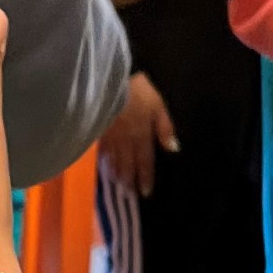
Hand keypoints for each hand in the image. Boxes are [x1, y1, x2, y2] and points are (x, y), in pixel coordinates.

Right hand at [98, 71, 177, 195]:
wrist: (113, 78)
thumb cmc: (139, 90)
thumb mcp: (159, 105)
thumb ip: (165, 128)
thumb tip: (173, 148)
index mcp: (143, 135)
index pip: (145, 161)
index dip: (145, 177)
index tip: (145, 192)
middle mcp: (126, 140)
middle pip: (128, 164)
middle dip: (130, 179)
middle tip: (130, 194)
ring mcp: (111, 135)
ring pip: (115, 159)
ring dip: (117, 173)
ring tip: (119, 183)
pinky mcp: (100, 128)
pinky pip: (103, 149)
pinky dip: (105, 159)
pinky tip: (105, 164)